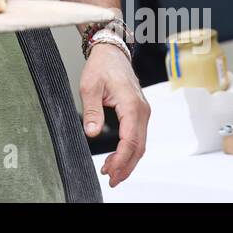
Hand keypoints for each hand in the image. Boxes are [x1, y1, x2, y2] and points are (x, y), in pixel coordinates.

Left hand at [79, 44, 149, 187]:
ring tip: (112, 173)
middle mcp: (142, 110)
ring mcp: (143, 112)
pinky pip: (138, 136)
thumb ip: (91, 110)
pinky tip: (118, 158)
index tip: (110, 171)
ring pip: (140, 144)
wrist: (112, 52)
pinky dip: (130, 151)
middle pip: (139, 146)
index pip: (130, 140)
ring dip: (128, 160)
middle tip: (111, 180)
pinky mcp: (139, 113)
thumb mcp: (89, 86)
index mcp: (131, 104)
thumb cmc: (102, 66)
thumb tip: (91, 132)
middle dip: (126, 166)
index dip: (121, 159)